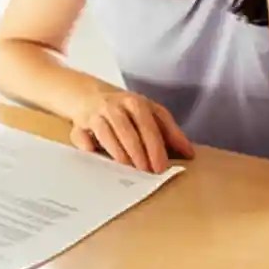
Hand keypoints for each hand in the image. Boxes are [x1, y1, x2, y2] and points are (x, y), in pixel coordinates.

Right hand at [69, 89, 194, 172]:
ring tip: (127, 170)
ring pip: (106, 134)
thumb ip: (170, 132)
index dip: (155, 147)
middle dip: (138, 153)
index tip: (161, 167)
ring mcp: (96, 115)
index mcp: (135, 103)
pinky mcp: (79, 126)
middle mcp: (115, 107)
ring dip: (117, 153)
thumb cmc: (127, 110)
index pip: (148, 126)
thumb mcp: (151, 114)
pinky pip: (81, 137)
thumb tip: (189, 153)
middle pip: (127, 130)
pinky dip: (86, 146)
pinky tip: (95, 157)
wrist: (89, 96)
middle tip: (146, 173)